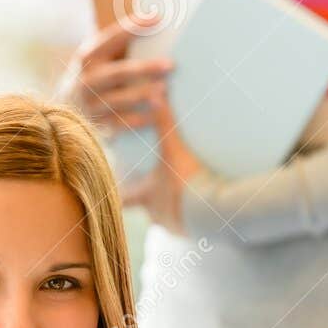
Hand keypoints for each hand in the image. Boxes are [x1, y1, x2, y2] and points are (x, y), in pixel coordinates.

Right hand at [61, 21, 172, 130]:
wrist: (68, 105)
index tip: (157, 18)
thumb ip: (120, 43)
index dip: (133, 28)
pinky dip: (137, 120)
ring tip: (164, 91)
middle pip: (118, 73)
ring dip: (142, 95)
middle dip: (145, 68)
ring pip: (118, 100)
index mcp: (89, 56)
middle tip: (170, 64)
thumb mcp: (99, 55)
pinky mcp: (97, 125)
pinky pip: (119, 124)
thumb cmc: (96, 73)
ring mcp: (90, 104)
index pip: (111, 38)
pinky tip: (154, 115)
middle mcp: (87, 80)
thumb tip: (155, 19)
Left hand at [121, 101, 202, 233]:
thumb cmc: (191, 180)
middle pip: (148, 209)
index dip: (118, 192)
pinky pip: (188, 225)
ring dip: (173, 209)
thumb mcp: (175, 148)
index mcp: (148, 195)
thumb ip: (164, 122)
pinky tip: (201, 212)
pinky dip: (191, 217)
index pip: (124, 196)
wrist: (217, 210)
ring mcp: (175, 227)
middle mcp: (158, 215)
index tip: (109, 190)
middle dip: (151, 199)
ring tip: (182, 200)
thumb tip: (154, 93)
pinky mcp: (194, 234)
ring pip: (169, 218)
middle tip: (155, 191)